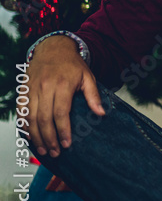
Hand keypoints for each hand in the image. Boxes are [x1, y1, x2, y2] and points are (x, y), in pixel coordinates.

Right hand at [26, 35, 103, 157]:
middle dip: (49, 138)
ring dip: (36, 136)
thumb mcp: (88, 76)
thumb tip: (101, 113)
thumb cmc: (72, 64)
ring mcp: (31, 89)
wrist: (52, 48)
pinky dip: (24, 126)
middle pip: (44, 119)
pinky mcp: (23, 91)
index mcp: (62, 84)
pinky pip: (21, 111)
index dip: (63, 131)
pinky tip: (30, 136)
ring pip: (30, 117)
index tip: (67, 144)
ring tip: (43, 149)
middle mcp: (44, 87)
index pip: (60, 113)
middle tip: (55, 152)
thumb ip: (94, 96)